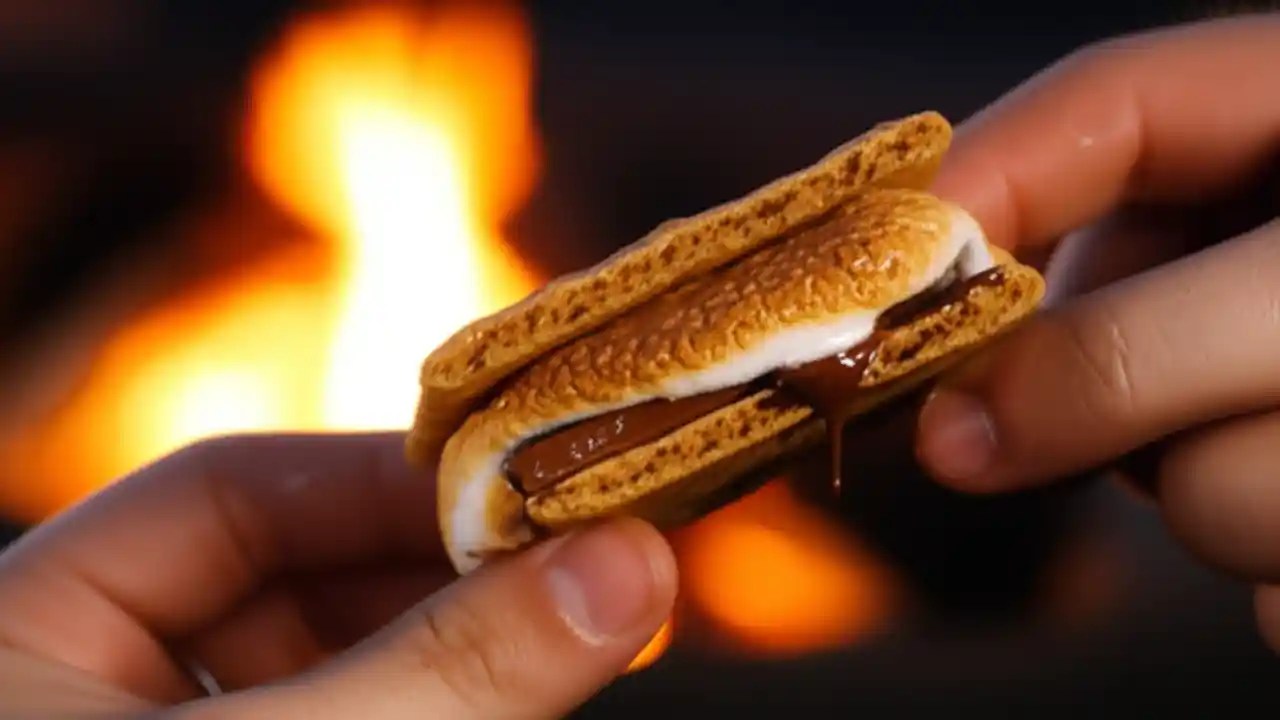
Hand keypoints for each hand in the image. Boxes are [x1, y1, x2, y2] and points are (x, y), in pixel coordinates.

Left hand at [0, 433, 676, 717]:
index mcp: (24, 629)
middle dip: (450, 574)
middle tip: (593, 557)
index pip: (226, 493)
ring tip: (592, 619)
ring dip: (469, 649)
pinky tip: (535, 687)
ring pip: (349, 672)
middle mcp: (97, 682)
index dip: (384, 476)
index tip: (529, 479)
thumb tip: (631, 563)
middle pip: (302, 584)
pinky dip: (451, 712)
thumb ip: (445, 673)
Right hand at [914, 13, 1279, 650]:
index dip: (960, 205)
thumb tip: (947, 435)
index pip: (1066, 127)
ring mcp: (1263, 388)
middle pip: (1089, 339)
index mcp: (1265, 127)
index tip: (872, 302)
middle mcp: (1241, 257)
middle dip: (1162, 394)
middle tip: (1274, 388)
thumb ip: (1132, 349)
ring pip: (1175, 485)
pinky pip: (1246, 567)